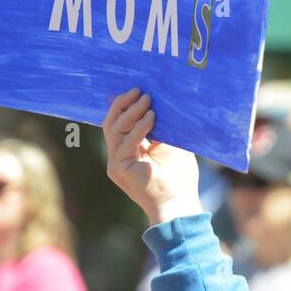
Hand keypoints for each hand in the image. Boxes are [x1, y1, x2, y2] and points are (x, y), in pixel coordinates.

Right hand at [103, 88, 199, 225]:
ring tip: (148, 100)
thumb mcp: (172, 143)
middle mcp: (119, 154)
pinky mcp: (117, 168)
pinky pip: (125, 142)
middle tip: (139, 90)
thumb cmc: (179, 175)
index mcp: (130, 148)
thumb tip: (160, 103)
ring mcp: (116, 161)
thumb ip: (163, 127)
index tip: (139, 89)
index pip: (121, 122)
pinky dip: (139, 127)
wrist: (178, 201)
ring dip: (132, 112)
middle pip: (112, 122)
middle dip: (124, 104)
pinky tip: (152, 117)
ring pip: (115, 128)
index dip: (126, 105)